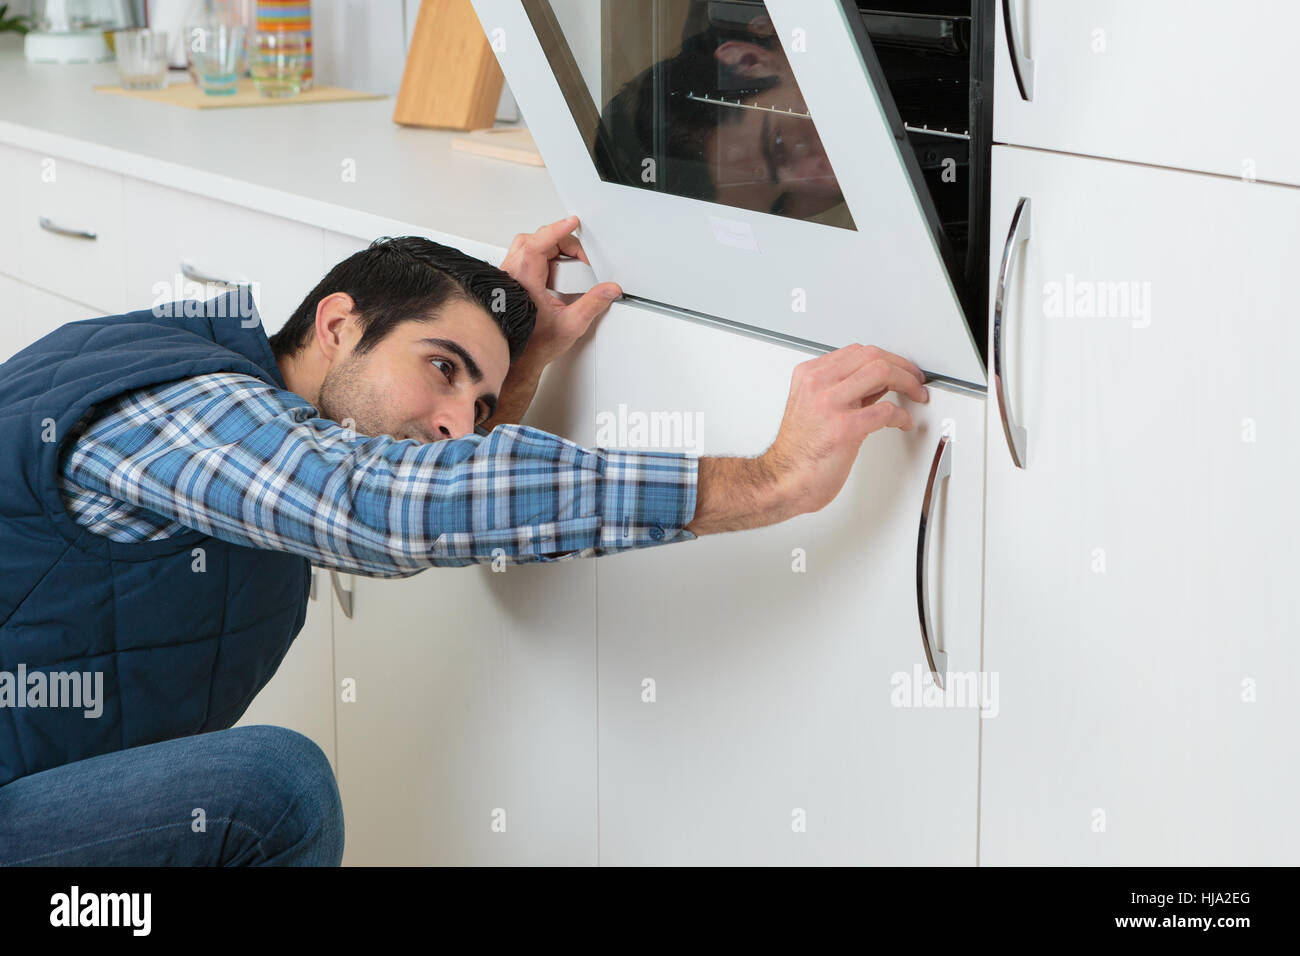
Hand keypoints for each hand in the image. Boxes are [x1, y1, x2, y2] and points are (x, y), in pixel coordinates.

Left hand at [499, 215, 621, 367]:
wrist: (516, 360)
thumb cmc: (532, 345)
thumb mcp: (571, 324)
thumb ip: (593, 304)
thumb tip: (609, 290)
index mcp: (525, 277)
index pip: (542, 241)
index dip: (560, 229)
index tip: (573, 222)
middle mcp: (512, 272)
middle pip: (537, 240)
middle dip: (563, 243)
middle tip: (581, 259)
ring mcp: (508, 276)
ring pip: (527, 246)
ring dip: (549, 248)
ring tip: (568, 262)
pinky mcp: (509, 283)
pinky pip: (523, 257)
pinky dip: (540, 257)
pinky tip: (552, 272)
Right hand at [762, 344, 929, 515]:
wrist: (783, 480)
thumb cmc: (799, 451)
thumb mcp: (815, 407)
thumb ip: (845, 390)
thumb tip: (879, 382)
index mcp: (809, 375)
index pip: (856, 351)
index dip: (887, 358)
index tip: (900, 368)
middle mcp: (817, 384)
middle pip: (872, 356)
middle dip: (902, 366)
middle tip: (915, 380)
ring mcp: (829, 404)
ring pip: (881, 372)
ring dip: (908, 383)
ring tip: (916, 394)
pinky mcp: (844, 427)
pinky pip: (886, 410)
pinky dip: (902, 416)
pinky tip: (903, 422)